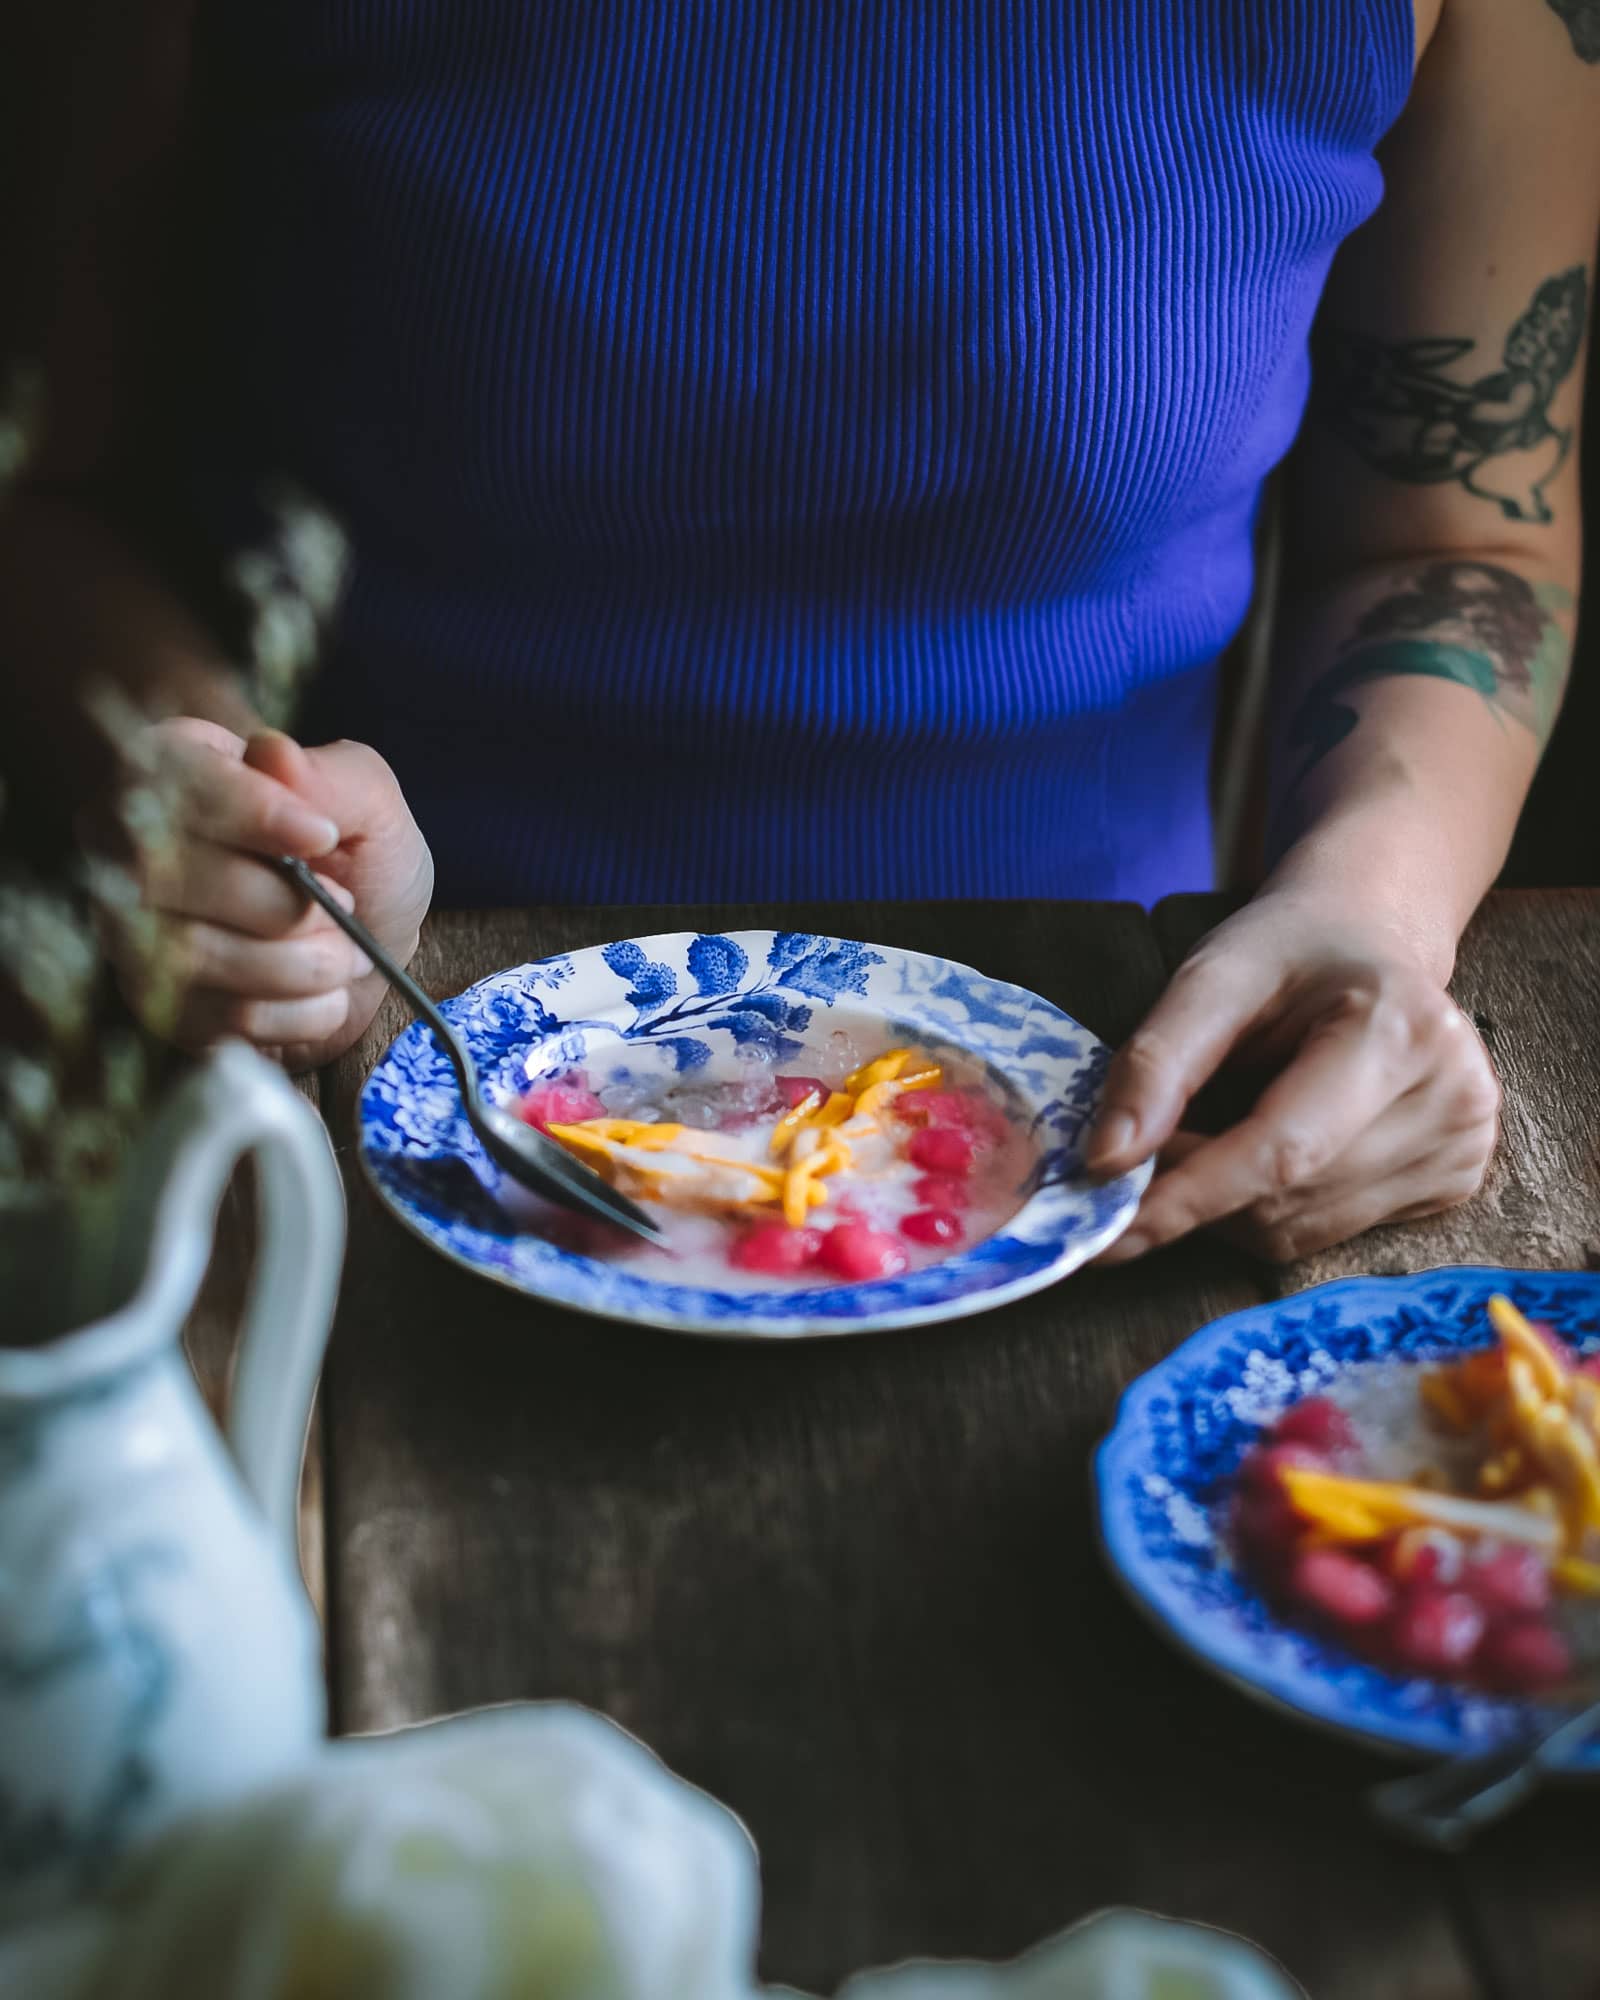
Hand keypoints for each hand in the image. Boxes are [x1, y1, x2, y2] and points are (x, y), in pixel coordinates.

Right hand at [128, 718, 433, 1068]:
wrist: (370, 945)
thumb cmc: (360, 858)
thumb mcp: (371, 802)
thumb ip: (331, 776)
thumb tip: (274, 757)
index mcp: (173, 767)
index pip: (179, 782)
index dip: (250, 813)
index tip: (321, 836)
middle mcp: (127, 844)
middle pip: (173, 876)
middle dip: (287, 906)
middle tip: (347, 906)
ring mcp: (129, 928)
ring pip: (192, 955)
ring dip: (301, 964)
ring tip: (345, 953)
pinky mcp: (157, 1003)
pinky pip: (216, 1019)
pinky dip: (297, 1013)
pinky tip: (325, 993)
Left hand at [1084, 893, 1499, 1263]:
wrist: (1370, 940)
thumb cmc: (1289, 952)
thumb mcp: (1213, 977)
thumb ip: (1158, 1063)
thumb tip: (1107, 1161)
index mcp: (1403, 1032)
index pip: (1284, 1150)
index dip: (1190, 1196)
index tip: (1108, 1229)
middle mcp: (1452, 1100)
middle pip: (1286, 1198)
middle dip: (1193, 1190)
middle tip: (1141, 1151)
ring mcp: (1462, 1150)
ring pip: (1298, 1229)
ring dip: (1225, 1204)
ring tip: (1210, 1127)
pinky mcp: (1451, 1182)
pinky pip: (1322, 1231)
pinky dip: (1266, 1205)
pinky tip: (1264, 1147)